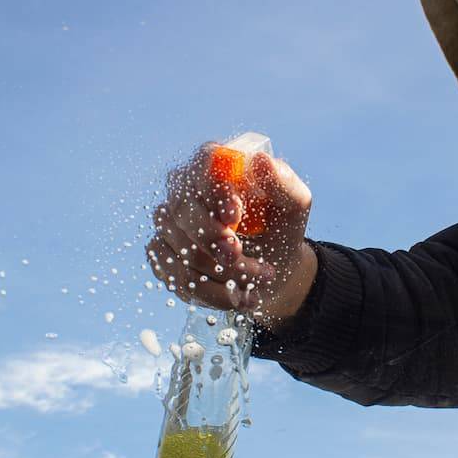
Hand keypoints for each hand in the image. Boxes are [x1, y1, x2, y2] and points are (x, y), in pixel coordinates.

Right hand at [146, 142, 317, 326]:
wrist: (272, 267)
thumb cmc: (279, 227)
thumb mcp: (294, 205)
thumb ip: (283, 183)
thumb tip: (260, 160)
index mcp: (215, 168)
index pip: (202, 166)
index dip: (214, 192)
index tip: (234, 218)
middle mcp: (185, 191)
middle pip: (184, 210)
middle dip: (215, 241)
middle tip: (242, 256)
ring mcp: (169, 224)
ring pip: (182, 250)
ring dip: (225, 273)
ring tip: (259, 279)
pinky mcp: (162, 256)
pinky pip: (176, 277)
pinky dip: (212, 293)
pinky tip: (239, 296)